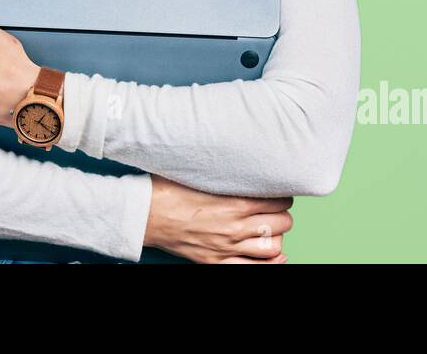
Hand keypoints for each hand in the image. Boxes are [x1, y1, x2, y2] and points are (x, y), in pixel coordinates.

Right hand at [143, 173, 292, 263]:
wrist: (144, 213)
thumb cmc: (168, 188)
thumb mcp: (200, 171)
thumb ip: (226, 170)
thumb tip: (243, 158)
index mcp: (235, 202)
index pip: (278, 200)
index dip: (281, 194)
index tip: (276, 191)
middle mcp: (235, 227)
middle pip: (281, 223)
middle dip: (281, 213)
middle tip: (274, 208)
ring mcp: (226, 247)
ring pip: (272, 247)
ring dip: (276, 236)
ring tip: (270, 228)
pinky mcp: (215, 261)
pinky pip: (253, 268)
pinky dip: (270, 263)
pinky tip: (275, 255)